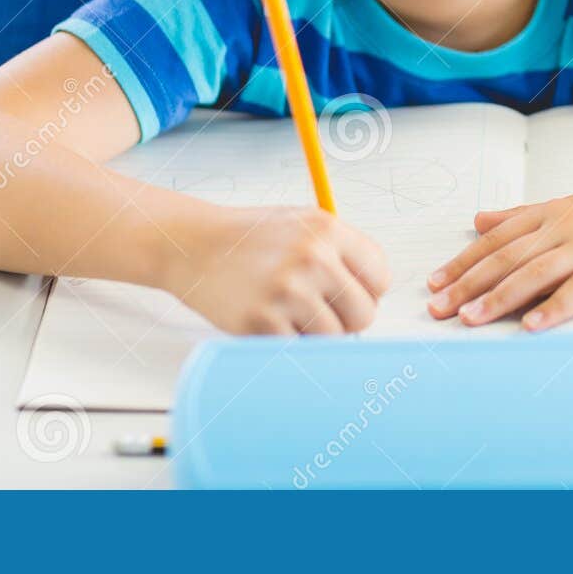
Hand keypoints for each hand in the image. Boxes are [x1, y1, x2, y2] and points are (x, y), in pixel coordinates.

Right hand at [163, 205, 390, 334]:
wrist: (193, 245)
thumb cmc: (250, 238)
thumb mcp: (303, 223)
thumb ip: (343, 251)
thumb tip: (376, 294)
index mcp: (327, 230)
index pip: (380, 278)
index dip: (365, 291)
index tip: (346, 292)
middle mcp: (312, 257)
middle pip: (364, 314)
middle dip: (346, 318)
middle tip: (318, 308)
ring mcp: (287, 291)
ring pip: (334, 338)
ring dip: (317, 333)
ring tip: (290, 312)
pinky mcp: (261, 322)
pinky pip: (300, 350)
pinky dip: (289, 343)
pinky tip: (271, 320)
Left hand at [425, 177, 572, 330]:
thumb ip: (524, 215)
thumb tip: (478, 219)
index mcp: (553, 213)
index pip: (497, 238)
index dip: (463, 261)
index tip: (433, 283)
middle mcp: (566, 226)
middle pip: (507, 256)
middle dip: (468, 284)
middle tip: (436, 309)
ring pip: (536, 272)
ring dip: (499, 297)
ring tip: (469, 320)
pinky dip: (554, 307)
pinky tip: (532, 326)